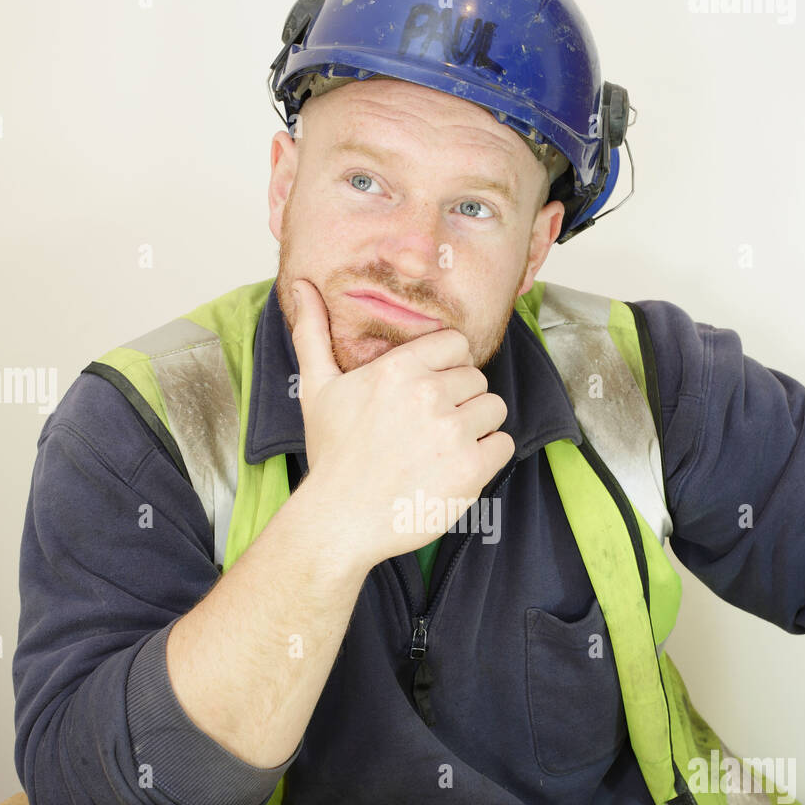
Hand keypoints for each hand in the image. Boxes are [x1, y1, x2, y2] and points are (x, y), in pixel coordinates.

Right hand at [289, 278, 514, 567]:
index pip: (456, 344)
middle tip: (429, 429)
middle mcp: (429, 395)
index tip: (430, 391)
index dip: (447, 367)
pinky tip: (456, 468)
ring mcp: (452, 433)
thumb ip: (313, 332)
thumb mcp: (317, 388)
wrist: (339, 520)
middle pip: (476, 378)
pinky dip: (487, 457)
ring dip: (476, 427)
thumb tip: (301, 285)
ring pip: (494, 408)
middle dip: (459, 400)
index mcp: (398, 369)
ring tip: (443, 448)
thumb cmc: (331, 455)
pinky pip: (503, 444)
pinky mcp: (471, 469)